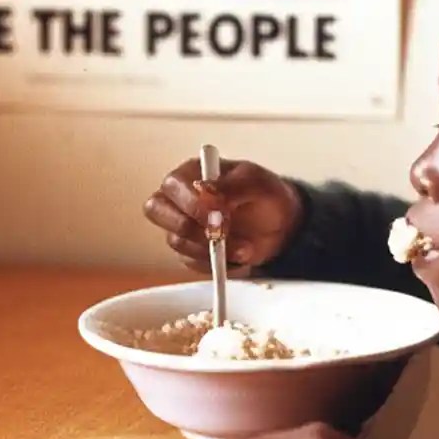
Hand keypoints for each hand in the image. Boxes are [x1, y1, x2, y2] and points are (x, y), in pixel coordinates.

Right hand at [143, 157, 302, 272]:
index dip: (190, 203)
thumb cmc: (266, 195)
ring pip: (176, 241)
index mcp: (192, 174)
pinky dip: (216, 264)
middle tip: (221, 235)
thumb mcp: (256, 183)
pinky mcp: (191, 252)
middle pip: (157, 212)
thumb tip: (205, 191)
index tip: (219, 215)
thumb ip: (231, 186)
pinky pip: (191, 263)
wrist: (282, 225)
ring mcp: (183, 227)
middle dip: (189, 227)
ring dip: (210, 249)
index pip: (172, 186)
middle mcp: (180, 199)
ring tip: (245, 248)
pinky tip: (239, 257)